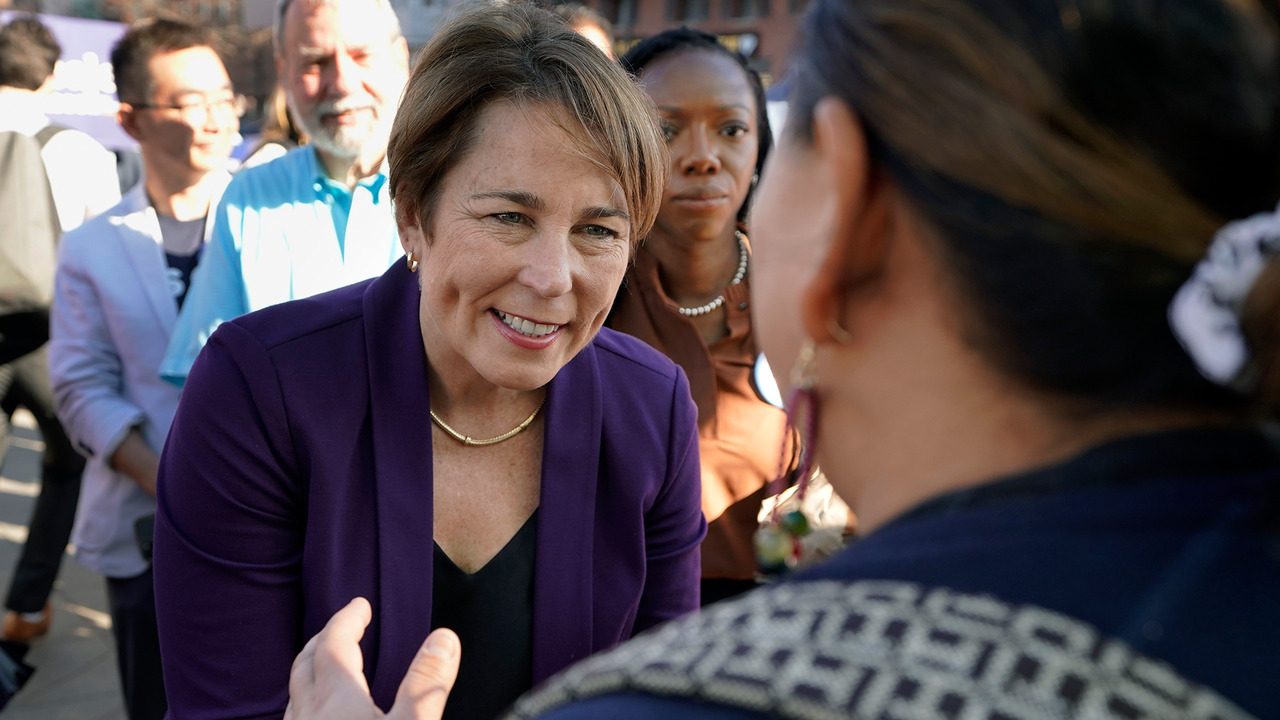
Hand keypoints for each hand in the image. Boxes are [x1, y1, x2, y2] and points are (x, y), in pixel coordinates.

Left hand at [285, 597, 460, 719]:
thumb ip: (426, 683)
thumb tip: (443, 638)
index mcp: (337, 698)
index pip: (335, 643)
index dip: (347, 619)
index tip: (360, 605)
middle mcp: (307, 714)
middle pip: (306, 663)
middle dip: (324, 638)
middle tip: (342, 626)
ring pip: (295, 693)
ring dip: (311, 670)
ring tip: (328, 665)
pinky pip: (294, 717)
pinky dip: (306, 701)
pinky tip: (320, 714)